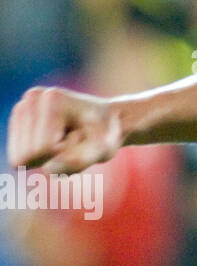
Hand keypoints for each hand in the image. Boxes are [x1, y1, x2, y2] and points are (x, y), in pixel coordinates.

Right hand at [6, 86, 123, 173]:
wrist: (108, 119)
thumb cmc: (108, 135)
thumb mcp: (105, 149)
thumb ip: (81, 160)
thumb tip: (47, 169)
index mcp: (53, 99)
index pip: (43, 149)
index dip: (63, 153)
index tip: (80, 137)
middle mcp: (33, 97)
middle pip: (25, 155)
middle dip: (51, 156)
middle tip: (73, 140)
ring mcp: (23, 106)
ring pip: (19, 158)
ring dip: (44, 157)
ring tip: (64, 140)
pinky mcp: (19, 119)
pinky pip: (18, 157)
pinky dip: (37, 155)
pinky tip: (54, 141)